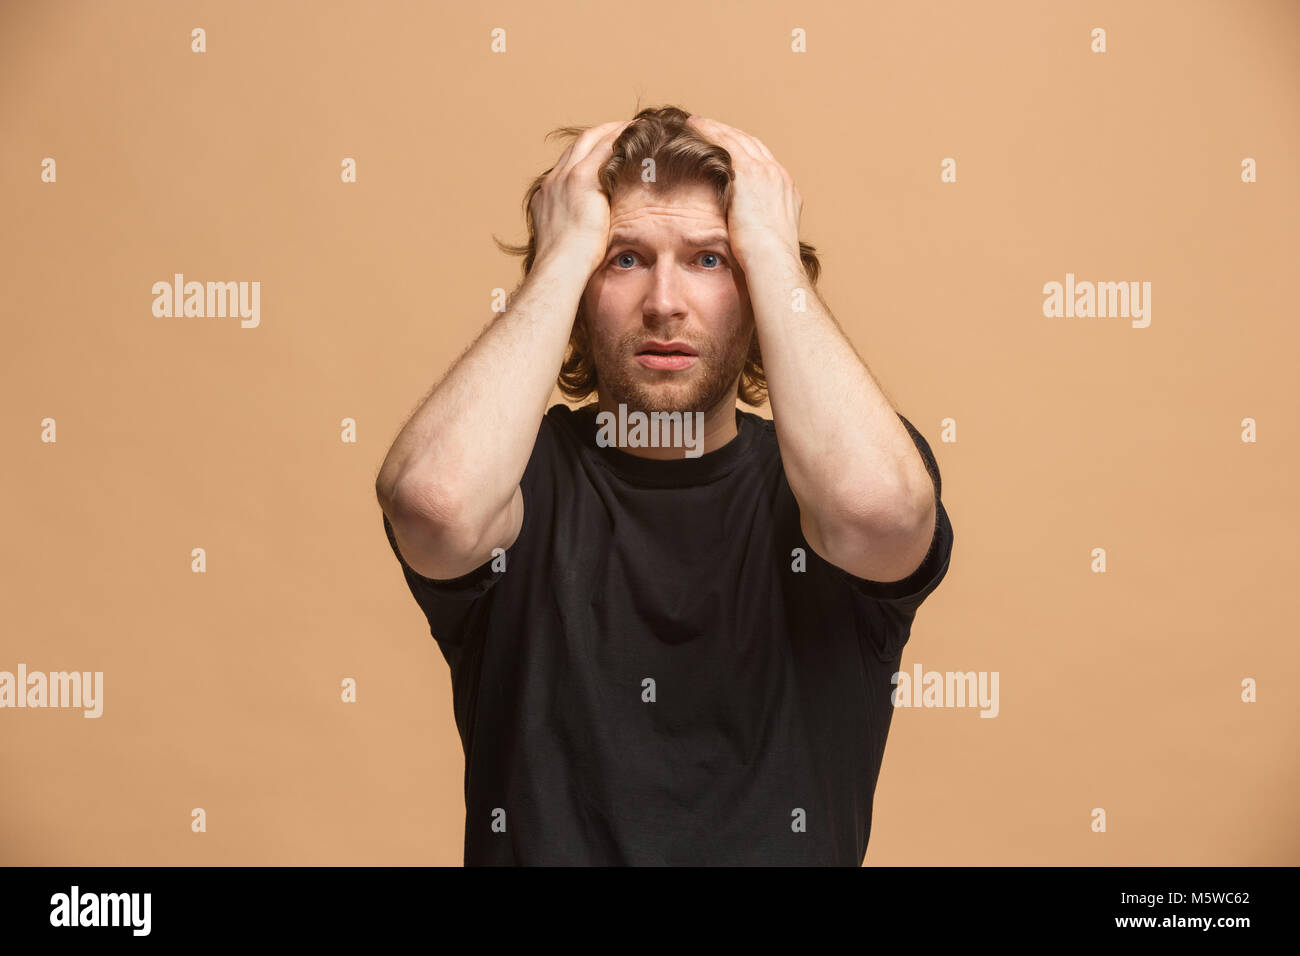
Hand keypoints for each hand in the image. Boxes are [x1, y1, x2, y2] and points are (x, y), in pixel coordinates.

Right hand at [530, 120, 631, 274]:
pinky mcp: (582, 179)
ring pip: (591, 140)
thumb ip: (578, 236)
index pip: (568, 166)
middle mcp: (552, 183)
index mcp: (546, 199)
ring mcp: (565, 178)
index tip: (604, 153)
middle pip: (577, 146)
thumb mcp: (569, 248)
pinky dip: (621, 135)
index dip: (587, 156)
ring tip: (633, 126)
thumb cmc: (567, 270)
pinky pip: (605, 146)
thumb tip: (593, 245)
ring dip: (612, 130)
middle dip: (599, 135)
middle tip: (621, 131)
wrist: (560, 269)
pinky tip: (639, 132)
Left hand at [685, 115, 802, 270]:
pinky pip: (726, 140)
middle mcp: (780, 176)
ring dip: (718, 128)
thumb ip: (757, 233)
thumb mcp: (766, 244)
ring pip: (738, 139)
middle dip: (732, 136)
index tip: (730, 151)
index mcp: (787, 193)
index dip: (746, 154)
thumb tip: (745, 241)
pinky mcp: (748, 172)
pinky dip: (710, 129)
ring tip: (698, 122)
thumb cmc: (767, 265)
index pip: (765, 165)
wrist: (773, 262)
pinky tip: (694, 124)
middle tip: (711, 127)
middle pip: (753, 146)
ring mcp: (766, 171)